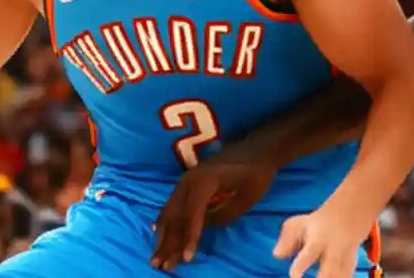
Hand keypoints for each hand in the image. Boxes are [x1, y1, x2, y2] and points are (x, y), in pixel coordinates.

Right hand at [150, 155, 277, 269]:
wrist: (257, 149)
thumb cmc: (255, 174)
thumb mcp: (245, 199)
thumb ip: (222, 215)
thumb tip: (201, 226)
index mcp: (205, 180)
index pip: (192, 213)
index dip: (189, 236)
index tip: (187, 257)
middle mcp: (189, 179)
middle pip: (175, 214)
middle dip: (168, 242)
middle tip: (160, 265)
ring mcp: (186, 180)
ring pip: (170, 211)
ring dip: (163, 236)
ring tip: (157, 257)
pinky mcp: (188, 183)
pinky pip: (172, 205)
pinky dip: (165, 222)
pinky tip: (157, 232)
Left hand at [273, 204, 371, 277]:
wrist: (348, 218)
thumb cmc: (315, 225)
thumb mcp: (298, 224)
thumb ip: (286, 240)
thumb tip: (276, 256)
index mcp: (318, 241)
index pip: (309, 254)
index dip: (301, 266)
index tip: (295, 276)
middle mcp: (332, 253)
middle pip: (329, 272)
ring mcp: (344, 262)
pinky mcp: (350, 269)